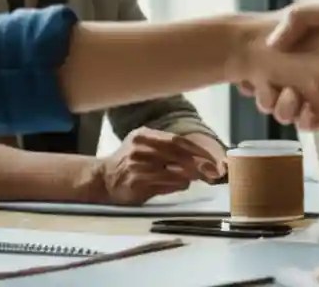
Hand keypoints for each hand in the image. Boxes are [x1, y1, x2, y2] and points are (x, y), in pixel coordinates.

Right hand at [90, 127, 219, 204]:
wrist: (103, 179)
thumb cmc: (130, 161)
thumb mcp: (145, 145)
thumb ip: (168, 147)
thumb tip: (199, 155)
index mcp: (144, 135)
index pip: (178, 140)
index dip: (198, 149)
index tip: (214, 158)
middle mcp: (140, 148)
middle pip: (178, 153)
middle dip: (200, 163)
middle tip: (215, 171)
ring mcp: (137, 166)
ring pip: (174, 171)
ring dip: (191, 175)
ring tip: (201, 177)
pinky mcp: (137, 184)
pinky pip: (165, 185)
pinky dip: (178, 185)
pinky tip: (183, 184)